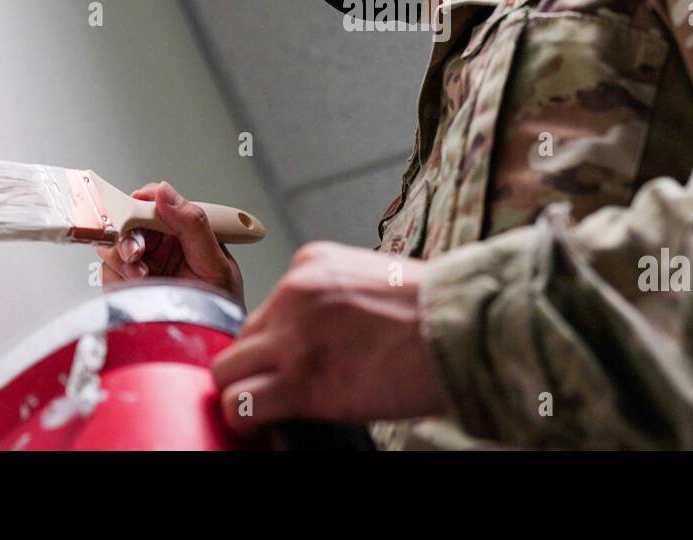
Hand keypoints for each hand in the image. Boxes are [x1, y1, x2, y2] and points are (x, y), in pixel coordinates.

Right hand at [96, 181, 243, 305]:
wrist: (207, 342)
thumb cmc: (220, 305)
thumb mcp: (214, 262)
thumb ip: (193, 224)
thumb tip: (167, 191)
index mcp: (185, 231)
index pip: (159, 204)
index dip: (144, 201)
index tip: (137, 206)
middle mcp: (162, 244)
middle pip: (130, 221)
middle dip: (129, 234)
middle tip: (137, 252)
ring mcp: (143, 263)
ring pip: (115, 244)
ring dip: (123, 258)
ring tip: (143, 276)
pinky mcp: (126, 284)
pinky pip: (108, 270)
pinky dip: (117, 276)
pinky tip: (137, 286)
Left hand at [210, 242, 451, 432]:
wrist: (464, 329)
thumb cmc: (437, 310)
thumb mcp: (375, 281)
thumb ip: (335, 298)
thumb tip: (321, 334)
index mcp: (312, 263)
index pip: (268, 307)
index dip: (276, 343)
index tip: (290, 364)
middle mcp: (294, 292)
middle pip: (244, 338)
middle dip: (258, 368)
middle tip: (278, 393)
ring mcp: (293, 337)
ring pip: (228, 372)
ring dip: (244, 395)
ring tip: (269, 415)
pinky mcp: (300, 381)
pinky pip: (240, 405)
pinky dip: (246, 422)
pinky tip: (267, 428)